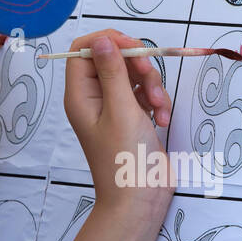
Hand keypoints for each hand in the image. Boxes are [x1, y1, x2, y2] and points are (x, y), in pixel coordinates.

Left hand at [63, 29, 173, 209]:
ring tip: (158, 108)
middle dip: (137, 65)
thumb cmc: (124, 159)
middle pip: (114, 59)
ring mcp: (115, 108)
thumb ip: (113, 71)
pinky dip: (157, 102)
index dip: (108, 41)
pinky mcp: (134, 117)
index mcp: (80, 95)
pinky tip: (161, 120)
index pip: (84, 50)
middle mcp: (95, 98)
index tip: (132, 46)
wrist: (139, 200)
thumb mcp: (120, 110)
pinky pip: (146, 94)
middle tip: (149, 78)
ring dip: (152, 86)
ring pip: (134, 75)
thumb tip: (102, 40)